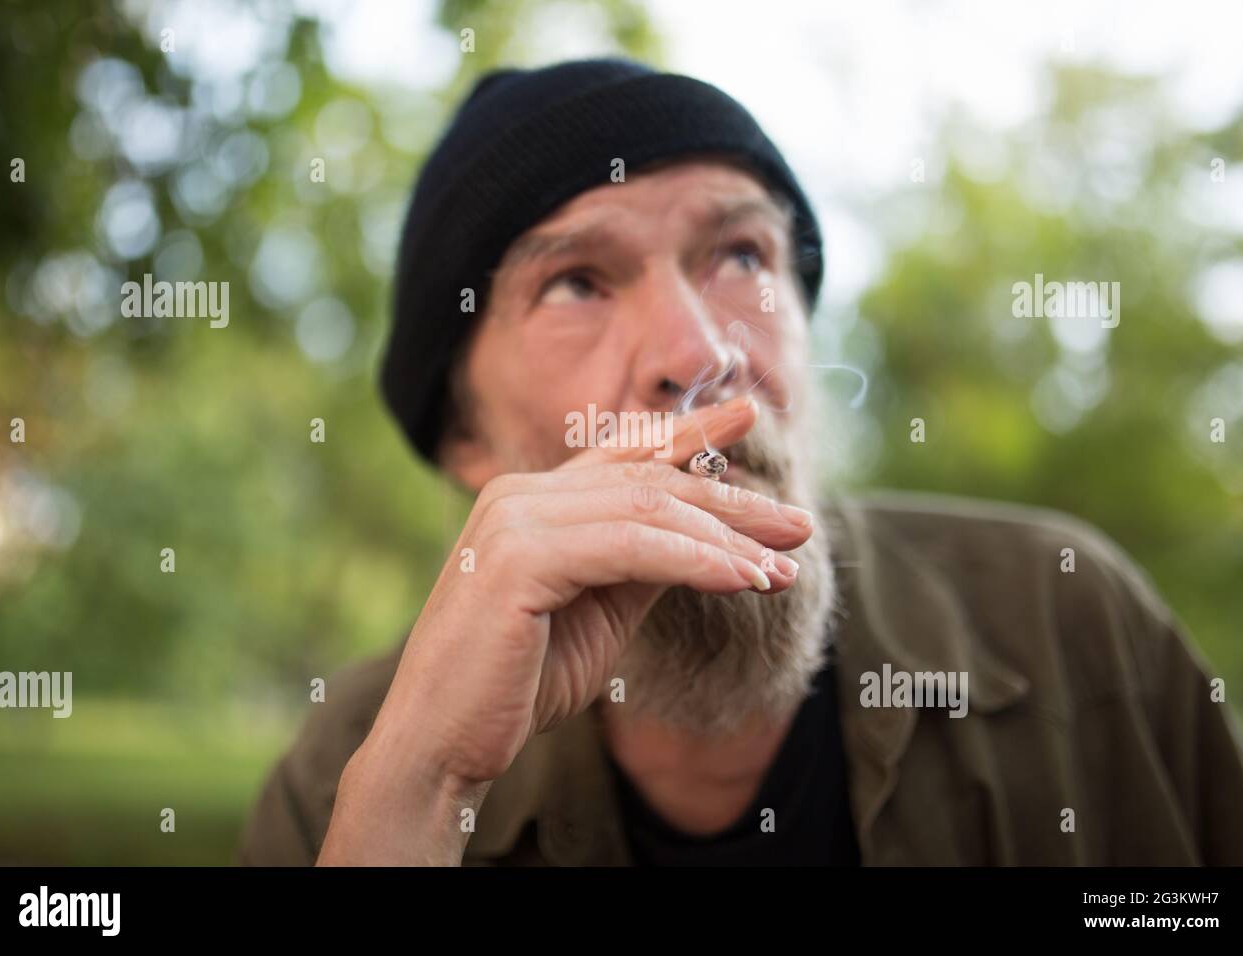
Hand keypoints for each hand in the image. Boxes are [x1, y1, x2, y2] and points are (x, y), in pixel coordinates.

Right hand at [318, 395, 813, 863]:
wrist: (442, 741)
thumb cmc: (519, 682)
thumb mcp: (600, 611)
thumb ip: (642, 562)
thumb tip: (708, 533)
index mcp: (532, 500)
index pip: (624, 453)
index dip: (688, 433)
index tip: (747, 415)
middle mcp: (519, 494)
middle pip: (648, 480)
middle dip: (732, 504)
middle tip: (800, 528)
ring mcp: (514, 519)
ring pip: (647, 509)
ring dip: (727, 540)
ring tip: (782, 571)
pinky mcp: (519, 557)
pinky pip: (631, 548)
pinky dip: (696, 562)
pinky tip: (743, 580)